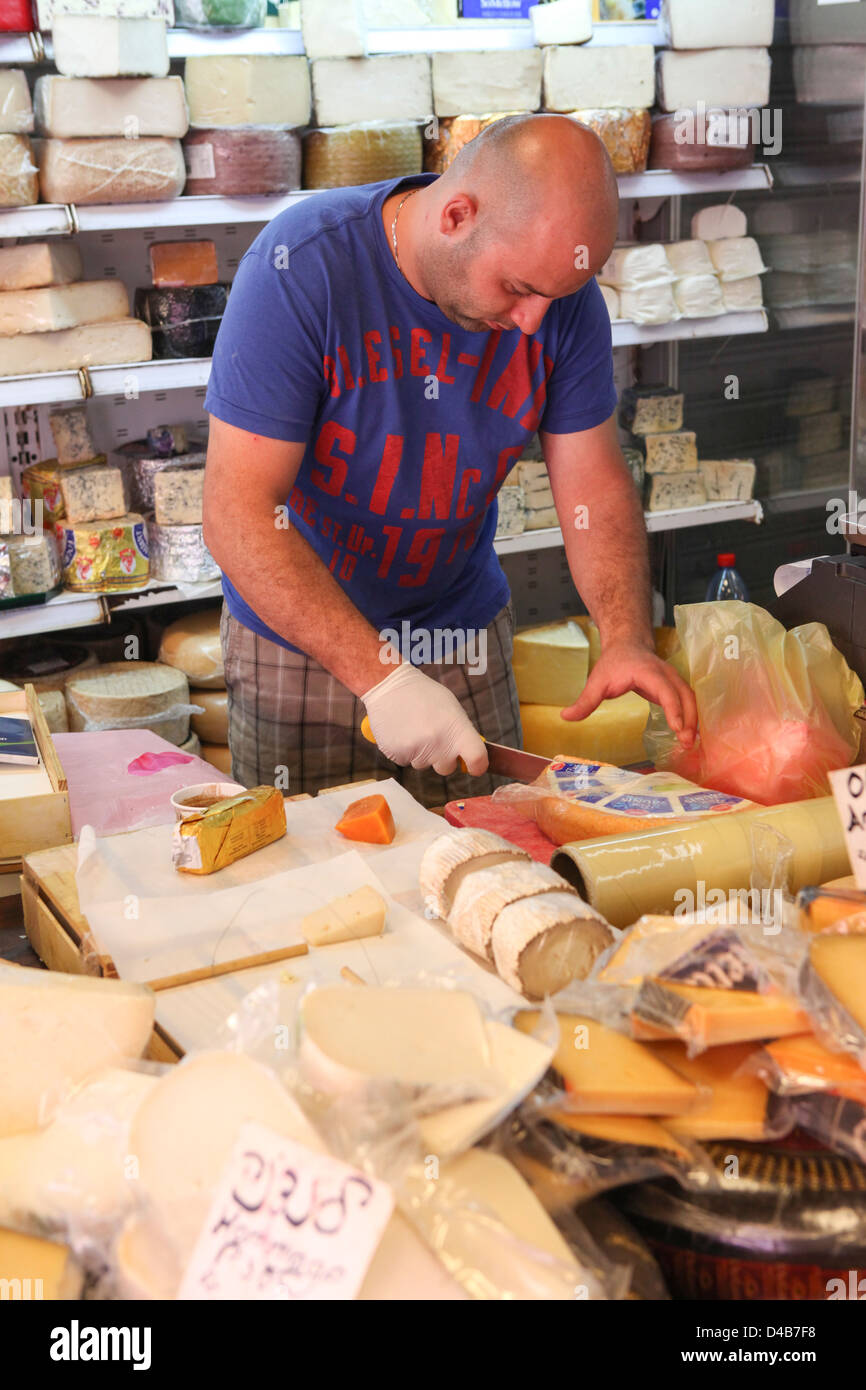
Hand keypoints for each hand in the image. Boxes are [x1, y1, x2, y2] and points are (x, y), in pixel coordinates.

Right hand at [361, 663, 488, 774]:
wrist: (388, 687)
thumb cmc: (423, 695)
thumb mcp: (451, 708)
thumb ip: (461, 732)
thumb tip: (470, 754)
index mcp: (457, 729)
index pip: (477, 759)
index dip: (478, 766)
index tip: (474, 767)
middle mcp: (440, 743)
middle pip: (447, 768)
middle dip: (442, 758)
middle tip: (432, 736)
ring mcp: (418, 751)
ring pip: (424, 765)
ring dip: (421, 753)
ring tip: (413, 728)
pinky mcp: (398, 755)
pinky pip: (406, 761)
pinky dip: (404, 750)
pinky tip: (402, 731)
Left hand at [562, 640, 697, 746]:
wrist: (628, 644)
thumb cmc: (614, 663)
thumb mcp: (596, 681)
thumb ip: (585, 701)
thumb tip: (566, 717)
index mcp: (648, 672)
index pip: (665, 690)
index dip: (673, 708)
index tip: (677, 727)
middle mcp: (666, 674)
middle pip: (685, 694)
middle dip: (689, 718)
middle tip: (686, 742)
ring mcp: (673, 679)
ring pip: (690, 698)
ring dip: (693, 720)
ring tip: (689, 743)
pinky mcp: (675, 686)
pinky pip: (688, 701)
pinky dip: (691, 717)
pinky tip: (688, 735)